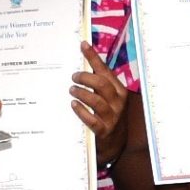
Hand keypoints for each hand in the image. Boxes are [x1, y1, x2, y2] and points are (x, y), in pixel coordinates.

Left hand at [70, 41, 127, 159]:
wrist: (115, 144)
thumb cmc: (108, 115)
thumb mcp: (107, 98)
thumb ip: (98, 83)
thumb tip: (81, 65)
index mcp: (118, 90)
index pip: (105, 70)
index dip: (93, 57)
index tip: (83, 45)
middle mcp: (118, 102)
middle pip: (101, 85)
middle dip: (85, 78)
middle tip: (73, 77)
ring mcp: (112, 117)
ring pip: (97, 101)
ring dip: (81, 93)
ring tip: (71, 90)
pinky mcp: (104, 130)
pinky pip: (92, 120)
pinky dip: (81, 111)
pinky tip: (73, 105)